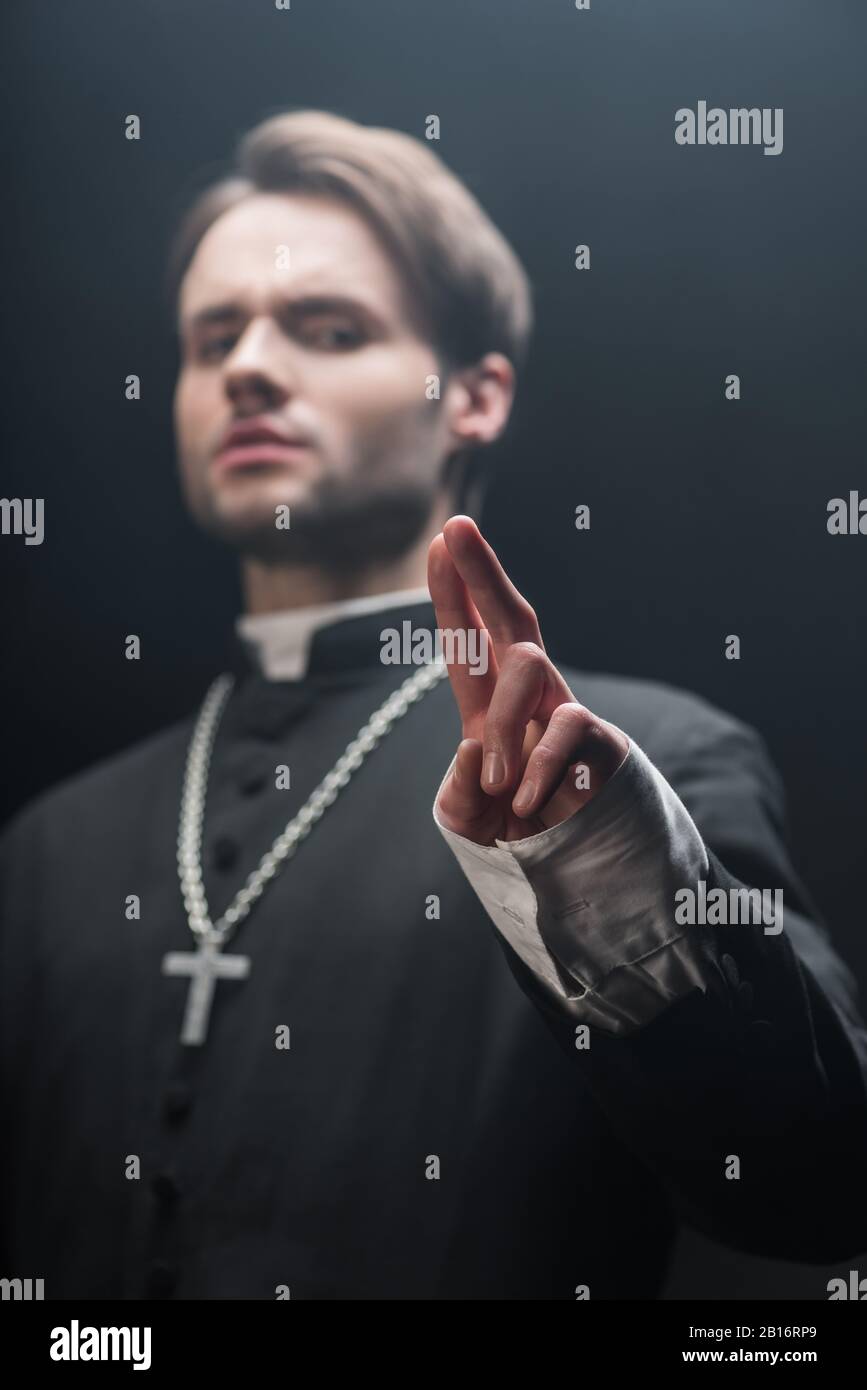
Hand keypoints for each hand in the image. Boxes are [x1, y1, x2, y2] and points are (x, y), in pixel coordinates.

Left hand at [428, 515, 628, 845]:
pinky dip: (539, 767)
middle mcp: (527, 698)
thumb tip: (477, 745)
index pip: (467, 642)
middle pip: (508, 618)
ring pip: (528, 665)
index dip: (453, 594)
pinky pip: (566, 724)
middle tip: (457, 527)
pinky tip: (528, 801)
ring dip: (506, 724)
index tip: (440, 544)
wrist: (567, 875)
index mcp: (487, 709)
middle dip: (482, 571)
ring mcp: (562, 711)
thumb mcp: (466, 815)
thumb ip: (460, 787)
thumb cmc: (512, 837)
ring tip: (500, 783)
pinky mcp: (596, 736)